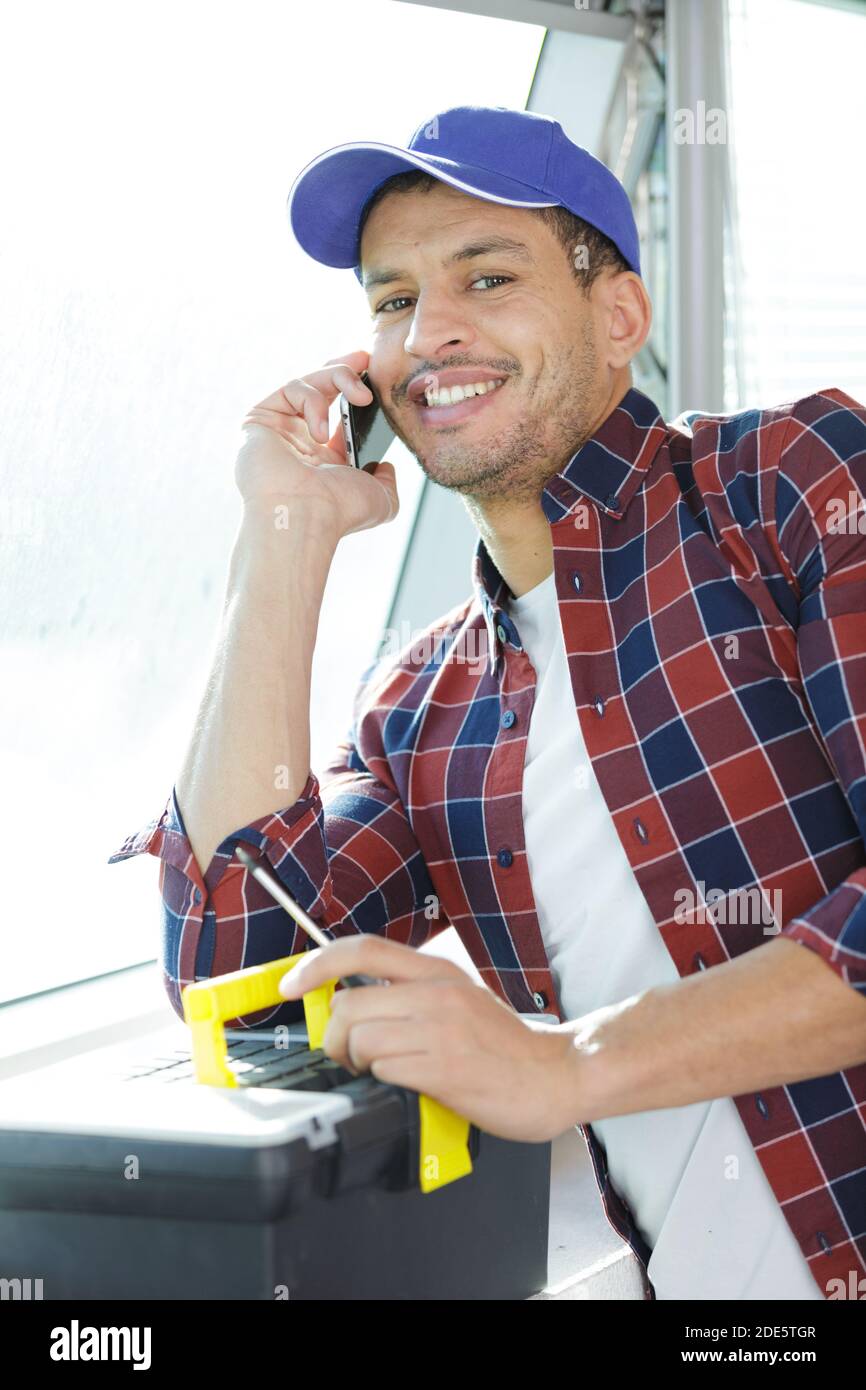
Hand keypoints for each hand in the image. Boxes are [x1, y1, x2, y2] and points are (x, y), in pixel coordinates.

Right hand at [233, 350, 397, 538]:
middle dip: (344, 369)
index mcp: (324, 457)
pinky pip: (290, 390)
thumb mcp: (381, 499)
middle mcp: (299, 441)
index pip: (339, 411)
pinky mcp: (259, 419)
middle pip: (320, 388)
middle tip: (365, 359)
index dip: (355, 388)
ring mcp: (278, 429)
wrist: (306, 515)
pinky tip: (320, 432)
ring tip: (361, 397)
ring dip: (338, 379)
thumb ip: (387, 480)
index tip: (374, 374)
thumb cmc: (339, 512)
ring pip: (307, 382)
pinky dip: (313, 402)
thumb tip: (384, 466)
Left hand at [278, 935, 580, 1142]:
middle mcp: (436, 992)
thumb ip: (411, 993)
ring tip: (379, 1070)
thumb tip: (350, 1002)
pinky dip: (381, 1078)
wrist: (555, 1075)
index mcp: (437, 971)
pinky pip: (383, 1067)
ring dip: (356, 1060)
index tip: (290, 984)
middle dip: (333, 1036)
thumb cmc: (503, 1045)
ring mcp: (440, 1029)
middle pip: (347, 1002)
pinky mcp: (444, 1067)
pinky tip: (405, 1083)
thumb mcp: (458, 999)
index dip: (315, 964)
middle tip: (349, 1054)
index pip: (361, 949)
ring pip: (358, 1036)